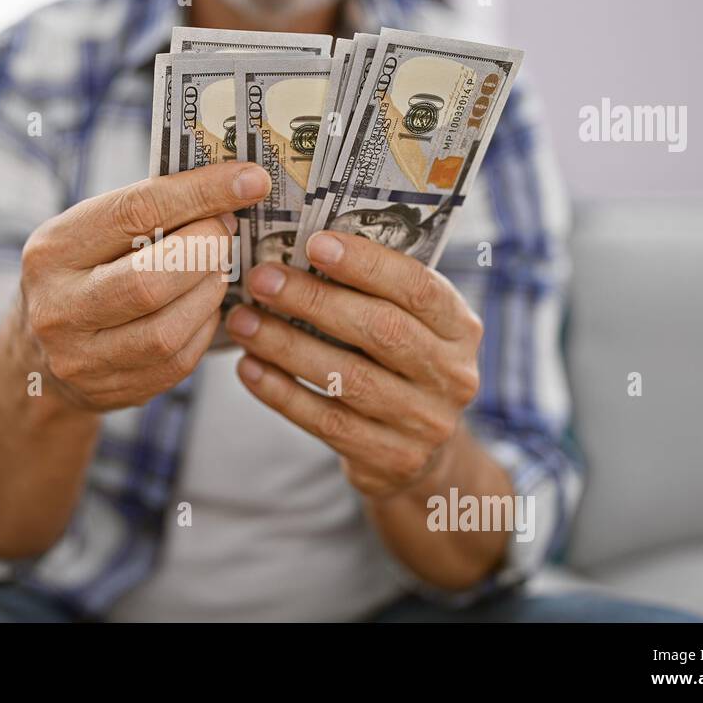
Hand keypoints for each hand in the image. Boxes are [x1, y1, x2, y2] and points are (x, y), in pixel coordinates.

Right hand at [20, 160, 268, 410]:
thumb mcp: (88, 233)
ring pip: (167, 330)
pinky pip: (176, 362)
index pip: (134, 213)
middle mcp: (58, 308)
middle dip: (206, 250)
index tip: (251, 180)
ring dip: (208, 292)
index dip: (200, 194)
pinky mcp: (108, 391)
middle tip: (227, 232)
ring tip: (217, 269)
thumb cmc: (79, 274)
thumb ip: (144, 213)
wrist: (36, 354)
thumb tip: (227, 187)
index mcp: (53, 251)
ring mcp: (80, 358)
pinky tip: (203, 306)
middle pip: (151, 281)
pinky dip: (202, 328)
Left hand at [225, 230, 483, 498]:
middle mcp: (453, 375)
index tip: (314, 243)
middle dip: (314, 300)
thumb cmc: (399, 368)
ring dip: (287, 346)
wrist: (425, 456)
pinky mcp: (392, 459)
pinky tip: (249, 368)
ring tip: (243, 322)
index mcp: (460, 328)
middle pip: (381, 330)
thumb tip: (297, 250)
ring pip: (349, 378)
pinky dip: (282, 392)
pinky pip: (328, 421)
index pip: (418, 287)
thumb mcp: (408, 327)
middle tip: (261, 280)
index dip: (367, 264)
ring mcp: (425, 422)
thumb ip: (375, 294)